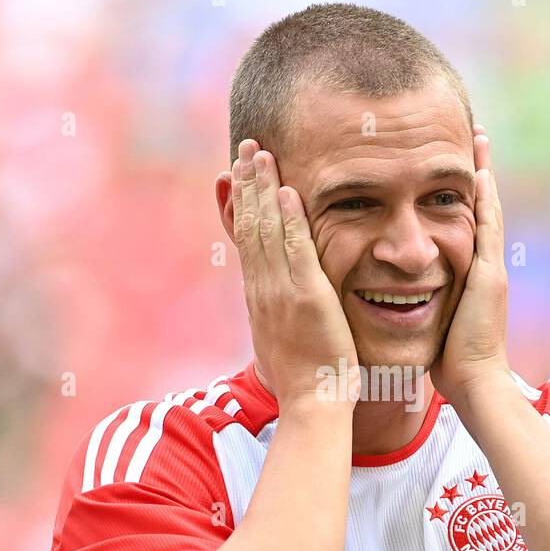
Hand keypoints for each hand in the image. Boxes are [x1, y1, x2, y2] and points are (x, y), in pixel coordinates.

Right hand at [232, 139, 359, 411]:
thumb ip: (280, 311)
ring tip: (262, 153)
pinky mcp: (307, 298)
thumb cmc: (306, 378)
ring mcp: (282, 292)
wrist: (313, 404)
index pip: (245, 239)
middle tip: (247, 146)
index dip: (240, 202)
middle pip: (250, 225)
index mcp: (258, 296)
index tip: (236, 171)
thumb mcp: (284, 337)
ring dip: (264, 188)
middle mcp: (263, 289)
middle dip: (247, 183)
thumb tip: (275, 301)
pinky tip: (289, 191)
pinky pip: (296, 250)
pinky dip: (290, 219)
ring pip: (267, 230)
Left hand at [431, 125, 511, 410]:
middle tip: (473, 136)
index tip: (450, 165)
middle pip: (479, 209)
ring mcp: (489, 268)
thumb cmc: (449, 362)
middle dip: (475, 174)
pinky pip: (487, 228)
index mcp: (468, 276)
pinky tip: (480, 172)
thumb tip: (396, 298)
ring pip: (486, 210)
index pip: (461, 226)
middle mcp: (482, 266)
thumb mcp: (432, 322)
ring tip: (479, 139)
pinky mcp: (489, 275)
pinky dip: (485, 200)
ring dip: (482, 174)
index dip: (457, 195)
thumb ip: (423, 304)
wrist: (473, 382)